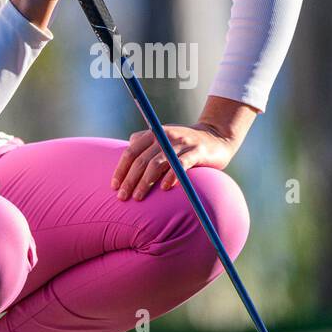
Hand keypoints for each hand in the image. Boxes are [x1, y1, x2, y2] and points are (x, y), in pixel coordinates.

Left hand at [110, 124, 236, 200]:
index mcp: (154, 133)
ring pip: (157, 163)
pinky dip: (171, 176)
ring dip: (145, 182)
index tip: (114, 186)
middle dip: (130, 180)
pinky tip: (164, 188)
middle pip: (142, 160)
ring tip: (138, 197)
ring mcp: (181, 143)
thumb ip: (146, 142)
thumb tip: (128, 147)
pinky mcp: (196, 152)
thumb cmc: (185, 143)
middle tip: (122, 197)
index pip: (131, 151)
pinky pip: (181, 165)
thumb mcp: (164, 137)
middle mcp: (164, 136)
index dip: (121, 169)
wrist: (216, 137)